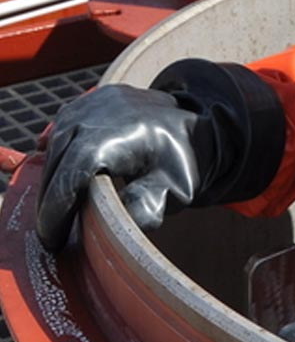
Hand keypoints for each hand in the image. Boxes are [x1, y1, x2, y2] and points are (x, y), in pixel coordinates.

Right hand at [36, 60, 284, 251]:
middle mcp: (93, 115)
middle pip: (56, 164)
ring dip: (51, 182)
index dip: (56, 210)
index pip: (69, 177)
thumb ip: (147, 206)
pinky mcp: (86, 102)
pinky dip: (56, 158)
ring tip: (57, 215)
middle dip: (49, 202)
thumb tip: (118, 225)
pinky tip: (58, 183)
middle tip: (52, 237)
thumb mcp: (175, 188)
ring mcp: (87, 104)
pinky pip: (60, 132)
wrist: (197, 121)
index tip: (52, 240)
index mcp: (112, 136)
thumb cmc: (185, 159)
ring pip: (54, 148)